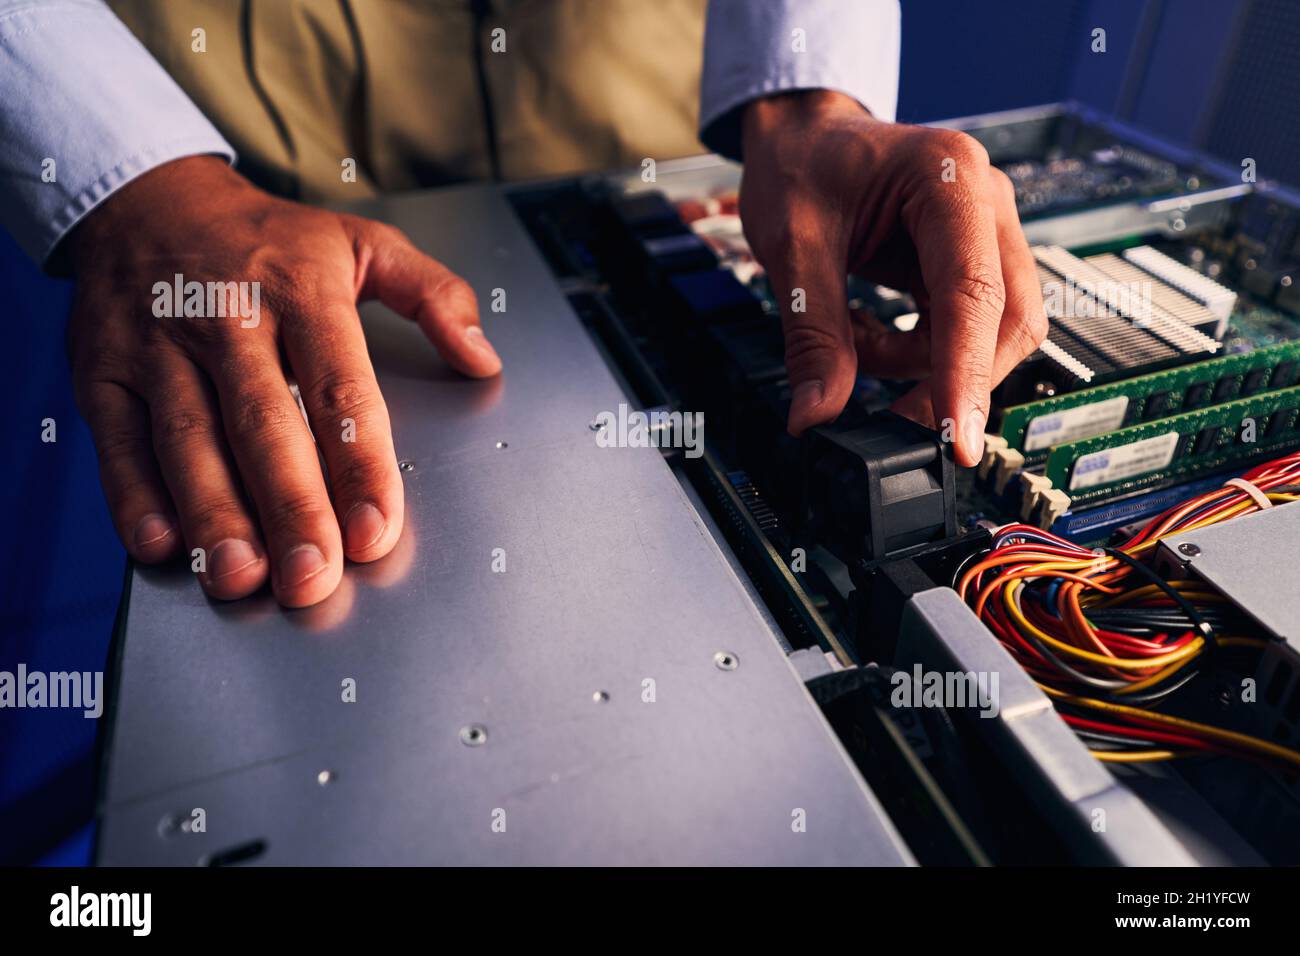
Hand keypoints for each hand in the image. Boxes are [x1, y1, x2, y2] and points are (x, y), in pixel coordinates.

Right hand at [67, 156, 500, 606]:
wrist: (149, 198)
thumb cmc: (271, 239)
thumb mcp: (363, 242)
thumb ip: (434, 294)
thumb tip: (482, 357)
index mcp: (301, 288)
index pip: (338, 386)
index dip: (358, 463)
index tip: (376, 529)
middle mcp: (227, 315)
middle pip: (263, 423)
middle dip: (289, 506)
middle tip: (311, 576)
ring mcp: (157, 343)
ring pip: (188, 438)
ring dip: (213, 513)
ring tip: (240, 577)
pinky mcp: (100, 368)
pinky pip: (117, 438)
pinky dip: (132, 495)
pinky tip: (160, 544)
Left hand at [738, 91, 1046, 465]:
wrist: (802, 136)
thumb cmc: (800, 167)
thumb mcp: (790, 248)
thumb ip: (812, 333)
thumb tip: (816, 414)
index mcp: (949, 177)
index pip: (975, 292)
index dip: (968, 374)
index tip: (960, 440)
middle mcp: (986, 201)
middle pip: (1007, 320)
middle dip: (953, 378)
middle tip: (894, 420)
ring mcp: (986, 231)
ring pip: (990, 332)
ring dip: (925, 363)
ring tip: (854, 342)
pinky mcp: (971, 259)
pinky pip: (963, 327)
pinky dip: (918, 350)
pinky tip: (867, 333)